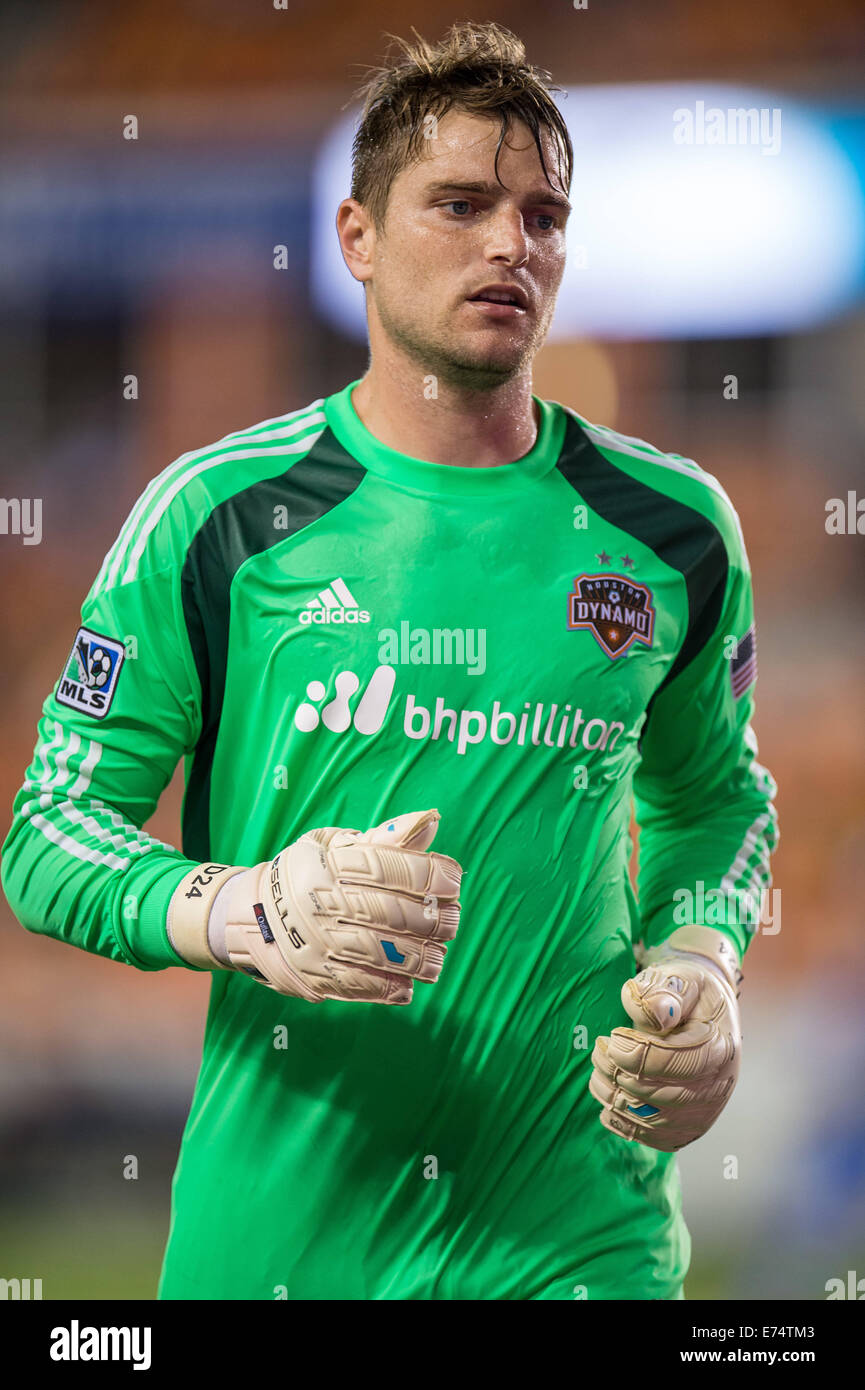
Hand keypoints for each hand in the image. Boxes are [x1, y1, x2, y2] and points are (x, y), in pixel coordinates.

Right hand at [219, 808, 461, 1004]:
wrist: (248, 916)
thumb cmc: (306, 874)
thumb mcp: (334, 845)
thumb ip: (384, 839)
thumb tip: (431, 821)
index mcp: (331, 863)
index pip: (391, 866)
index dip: (431, 874)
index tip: (454, 881)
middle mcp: (323, 901)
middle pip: (391, 912)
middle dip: (431, 921)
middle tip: (452, 923)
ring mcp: (317, 940)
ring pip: (380, 953)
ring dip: (418, 960)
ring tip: (437, 959)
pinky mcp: (313, 973)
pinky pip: (359, 984)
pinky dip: (389, 988)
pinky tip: (408, 985)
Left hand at [589, 926, 741, 1151]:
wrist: (702, 1012)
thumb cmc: (686, 993)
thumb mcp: (679, 978)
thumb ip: (664, 991)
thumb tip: (657, 1013)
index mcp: (721, 1048)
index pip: (678, 1062)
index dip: (638, 1053)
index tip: (612, 1036)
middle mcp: (719, 1087)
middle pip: (662, 1096)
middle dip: (620, 1074)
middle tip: (599, 1050)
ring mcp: (704, 1112)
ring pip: (652, 1120)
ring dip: (616, 1096)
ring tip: (599, 1068)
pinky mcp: (686, 1128)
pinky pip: (651, 1139)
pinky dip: (623, 1121)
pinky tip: (608, 1096)